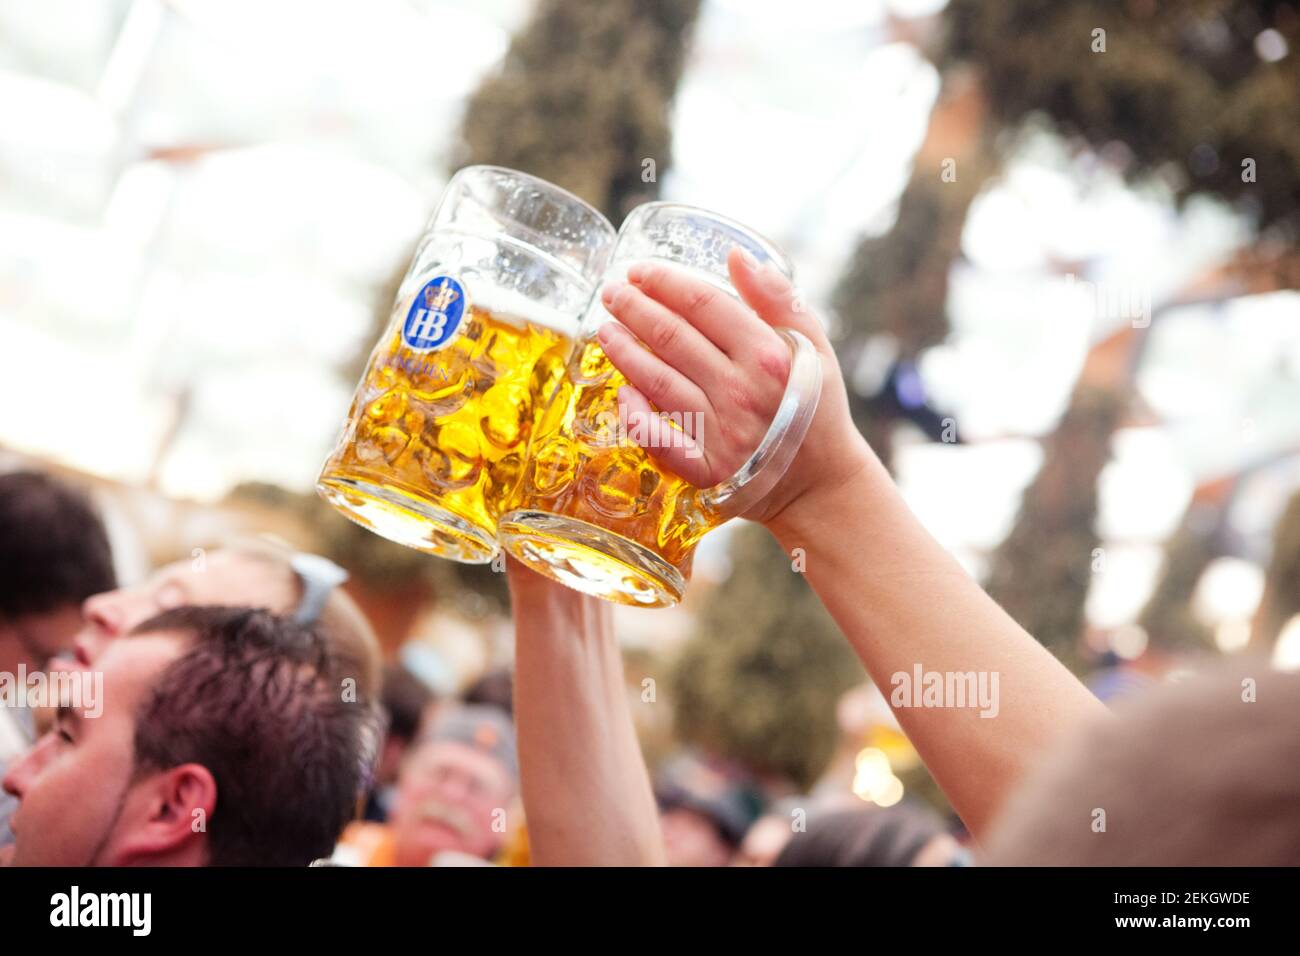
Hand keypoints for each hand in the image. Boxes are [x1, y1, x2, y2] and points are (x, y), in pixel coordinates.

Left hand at [597, 248, 874, 526]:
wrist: (820, 482)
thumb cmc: (813, 405)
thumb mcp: (812, 346)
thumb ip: (778, 298)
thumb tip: (736, 254)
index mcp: (767, 355)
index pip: (703, 304)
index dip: (665, 282)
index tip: (639, 270)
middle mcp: (740, 391)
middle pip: (671, 337)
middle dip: (633, 308)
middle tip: (610, 292)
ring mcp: (720, 432)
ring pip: (656, 381)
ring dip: (624, 351)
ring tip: (605, 330)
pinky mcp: (704, 469)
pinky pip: (656, 438)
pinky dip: (634, 414)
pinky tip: (621, 392)